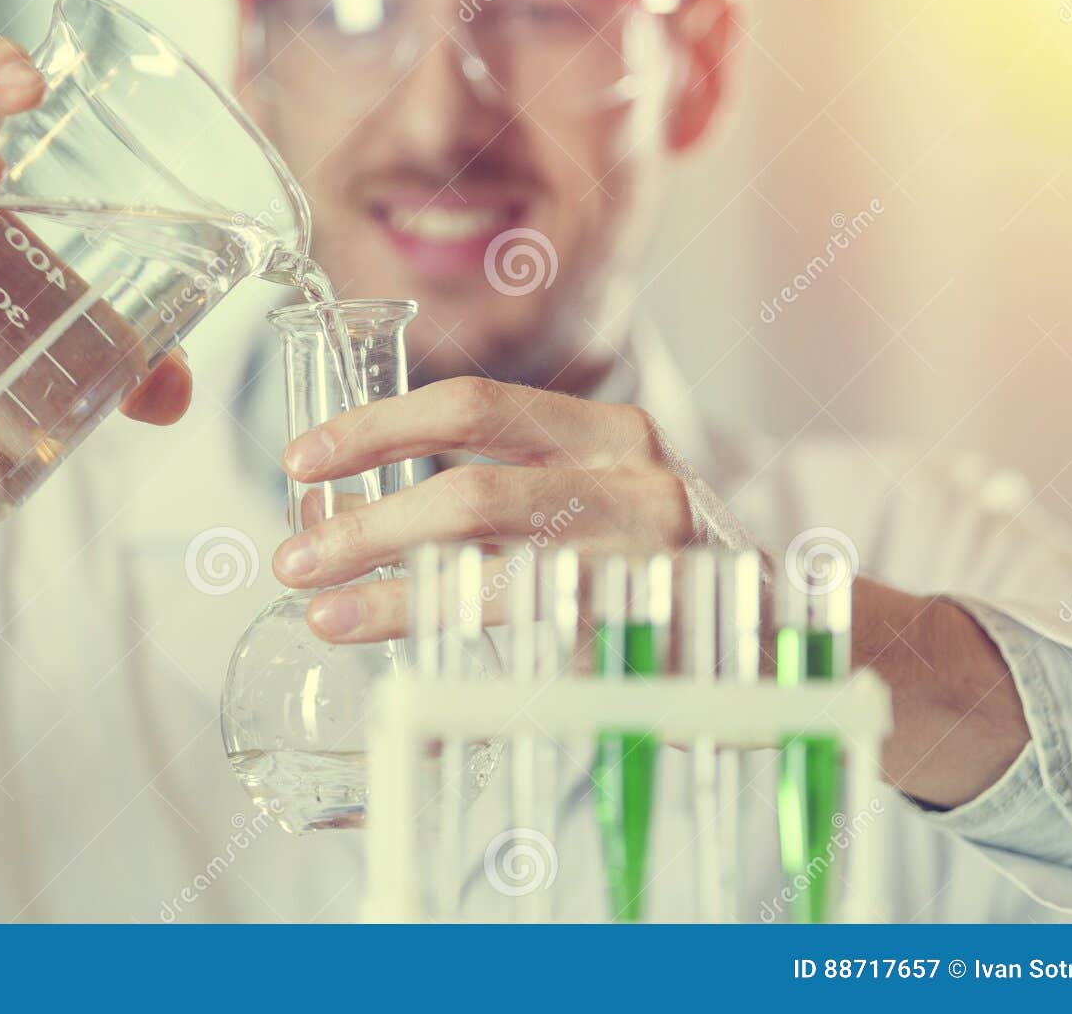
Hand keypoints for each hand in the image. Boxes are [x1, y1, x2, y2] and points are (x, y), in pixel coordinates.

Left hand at [272, 376, 696, 640]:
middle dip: (367, 523)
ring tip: (323, 613)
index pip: (473, 404)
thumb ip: (507, 485)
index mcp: (608, 430)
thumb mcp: (600, 491)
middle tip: (294, 556)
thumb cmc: (658, 560)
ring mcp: (643, 559)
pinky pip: (524, 639)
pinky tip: (403, 668)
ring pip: (490, 563)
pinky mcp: (643, 632)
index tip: (302, 460)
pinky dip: (453, 646)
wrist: (777, 630)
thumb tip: (359, 507)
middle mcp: (632, 480)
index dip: (377, 428)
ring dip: (390, 590)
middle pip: (471, 488)